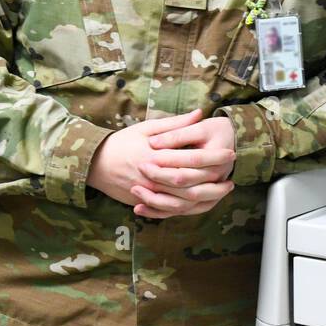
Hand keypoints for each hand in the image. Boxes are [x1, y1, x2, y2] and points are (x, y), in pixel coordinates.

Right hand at [87, 109, 235, 218]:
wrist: (93, 164)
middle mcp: (153, 178)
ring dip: (205, 199)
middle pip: (190, 186)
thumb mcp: (147, 128)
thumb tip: (199, 114)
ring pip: (182, 204)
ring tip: (221, 192)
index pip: (191, 159)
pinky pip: (170, 212)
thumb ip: (175, 124)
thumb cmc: (121, 142)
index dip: (213, 157)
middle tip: (232, 180)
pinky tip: (202, 203)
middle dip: (214, 185)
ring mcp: (148, 194)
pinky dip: (188, 210)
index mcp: (156, 156)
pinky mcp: (144, 203)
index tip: (230, 154)